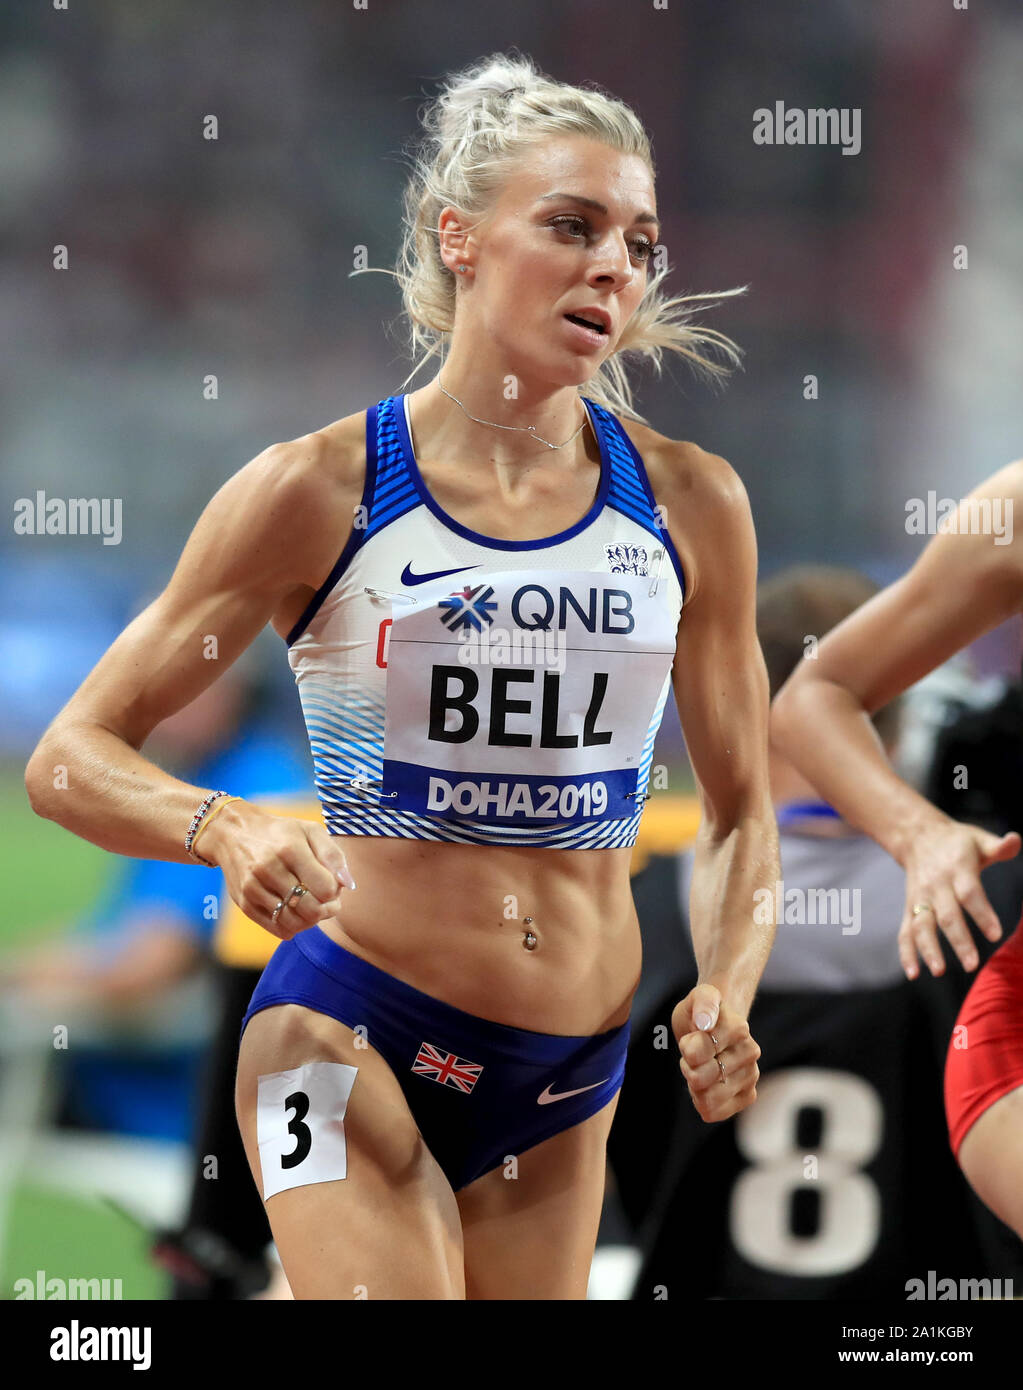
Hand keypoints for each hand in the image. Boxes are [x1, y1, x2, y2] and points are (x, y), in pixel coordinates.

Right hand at [197, 800, 355, 940]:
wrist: (234, 834)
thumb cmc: (280, 833)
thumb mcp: (310, 831)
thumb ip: (333, 855)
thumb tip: (348, 884)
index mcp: (290, 849)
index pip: (326, 889)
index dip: (335, 892)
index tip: (332, 885)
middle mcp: (269, 869)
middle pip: (311, 910)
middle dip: (327, 910)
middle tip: (328, 903)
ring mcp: (253, 889)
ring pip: (294, 923)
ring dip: (310, 920)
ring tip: (312, 906)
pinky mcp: (244, 904)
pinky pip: (277, 929)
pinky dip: (293, 927)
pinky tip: (295, 912)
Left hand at [671, 983, 760, 1122]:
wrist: (716, 1028)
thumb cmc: (702, 1014)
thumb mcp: (698, 998)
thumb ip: (703, 1003)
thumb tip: (706, 1023)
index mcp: (738, 1027)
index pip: (696, 1052)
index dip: (686, 1048)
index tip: (691, 1037)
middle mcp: (750, 1052)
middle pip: (700, 1078)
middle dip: (688, 1068)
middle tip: (694, 1056)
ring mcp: (751, 1076)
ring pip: (707, 1099)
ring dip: (695, 1086)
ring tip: (701, 1068)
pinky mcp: (748, 1096)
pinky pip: (715, 1112)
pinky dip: (702, 1101)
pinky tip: (707, 1086)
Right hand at [899, 817, 1018, 977]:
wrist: (918, 837)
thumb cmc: (958, 842)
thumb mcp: (979, 839)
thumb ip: (999, 846)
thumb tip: (1015, 840)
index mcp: (956, 868)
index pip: (969, 893)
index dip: (981, 913)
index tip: (995, 935)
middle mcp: (936, 885)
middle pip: (946, 915)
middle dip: (958, 940)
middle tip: (972, 964)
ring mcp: (920, 898)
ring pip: (921, 926)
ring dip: (928, 949)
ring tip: (939, 971)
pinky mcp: (909, 908)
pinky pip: (905, 932)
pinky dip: (906, 953)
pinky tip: (913, 973)